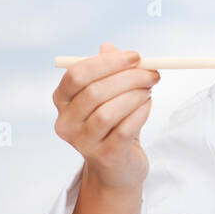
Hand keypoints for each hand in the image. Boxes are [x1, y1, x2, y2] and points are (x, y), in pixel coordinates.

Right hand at [52, 42, 160, 192]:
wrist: (118, 166)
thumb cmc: (114, 123)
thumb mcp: (110, 94)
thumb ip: (109, 70)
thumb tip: (109, 47)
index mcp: (62, 100)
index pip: (77, 75)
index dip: (108, 63)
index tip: (136, 56)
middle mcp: (66, 122)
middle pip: (94, 92)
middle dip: (129, 78)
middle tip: (152, 74)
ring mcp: (83, 143)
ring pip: (108, 112)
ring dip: (135, 96)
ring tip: (149, 90)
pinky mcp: (104, 156)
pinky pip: (124, 129)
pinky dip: (140, 113)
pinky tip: (147, 106)